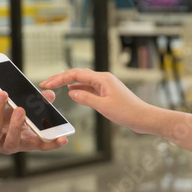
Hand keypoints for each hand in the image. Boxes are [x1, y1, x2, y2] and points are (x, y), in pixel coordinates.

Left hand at [0, 91, 67, 158]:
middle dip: (16, 125)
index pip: (39, 145)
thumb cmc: (5, 127)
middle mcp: (8, 144)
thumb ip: (36, 107)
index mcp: (23, 142)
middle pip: (13, 140)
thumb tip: (50, 94)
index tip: (64, 139)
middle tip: (21, 110)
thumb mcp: (22, 119)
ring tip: (4, 94)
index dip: (52, 144)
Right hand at [40, 69, 158, 134]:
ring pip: (82, 81)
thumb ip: (86, 98)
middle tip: (46, 84)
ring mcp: (105, 85)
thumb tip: (71, 92)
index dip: (59, 78)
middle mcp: (103, 79)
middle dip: (60, 79)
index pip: (76, 74)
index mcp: (102, 78)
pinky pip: (89, 88)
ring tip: (54, 87)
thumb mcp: (103, 106)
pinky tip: (72, 92)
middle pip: (77, 75)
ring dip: (68, 83)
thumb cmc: (128, 112)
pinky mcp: (107, 93)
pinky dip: (78, 89)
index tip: (48, 83)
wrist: (144, 118)